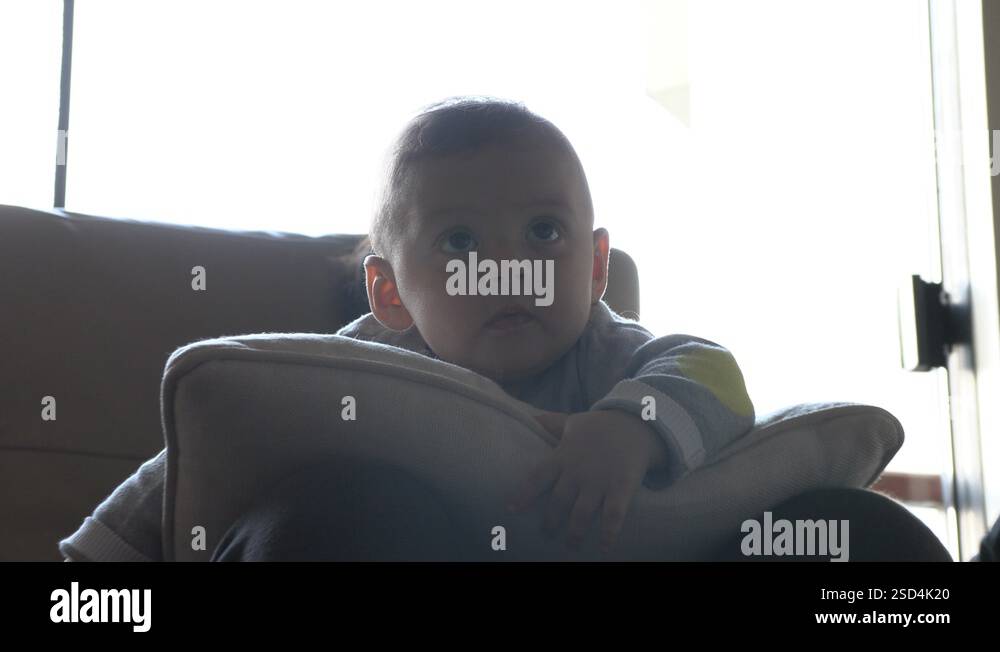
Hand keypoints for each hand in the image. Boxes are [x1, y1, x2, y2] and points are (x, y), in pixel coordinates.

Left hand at [506, 409, 669, 553]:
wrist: (636, 422)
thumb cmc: (601, 425)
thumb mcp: (573, 421)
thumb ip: (550, 423)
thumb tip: (529, 416)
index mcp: (563, 456)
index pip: (537, 477)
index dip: (524, 494)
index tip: (512, 510)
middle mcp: (578, 471)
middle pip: (558, 502)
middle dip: (550, 522)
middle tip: (546, 535)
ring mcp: (599, 480)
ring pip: (581, 514)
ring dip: (574, 533)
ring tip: (571, 546)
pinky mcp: (622, 487)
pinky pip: (613, 515)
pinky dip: (608, 533)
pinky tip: (604, 548)